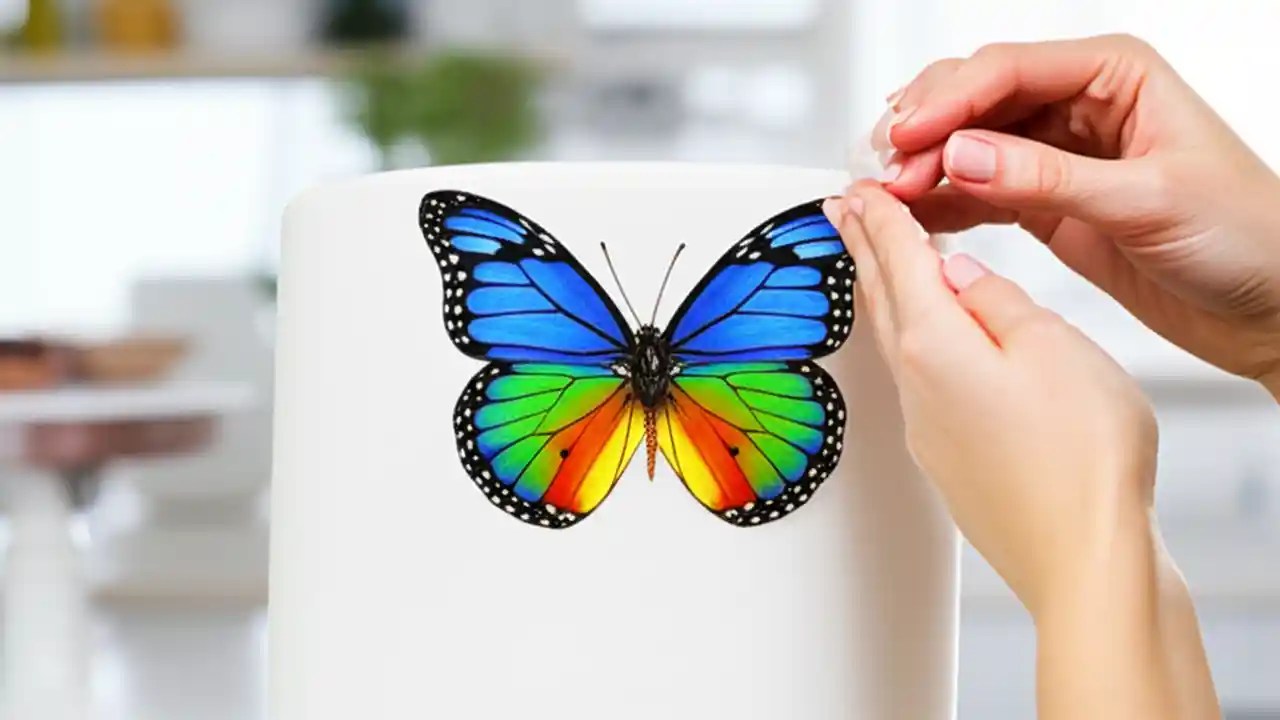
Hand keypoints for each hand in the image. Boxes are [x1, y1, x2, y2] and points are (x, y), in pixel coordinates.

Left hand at [822, 181, 1156, 616]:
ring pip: (892, 340)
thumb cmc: (1080, 459)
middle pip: (881, 298)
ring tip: (871, 261)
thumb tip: (961, 277)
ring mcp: (925, 428)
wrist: (1084, 561)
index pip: (898, 260)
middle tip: (841, 208)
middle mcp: (916, 386)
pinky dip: (909, 341)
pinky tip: (926, 342)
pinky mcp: (945, 459)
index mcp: (935, 345)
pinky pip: (915, 380)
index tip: (859, 187)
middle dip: (861, 246)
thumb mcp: (1054, 349)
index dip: (881, 216)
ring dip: (879, 292)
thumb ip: (1000, 303)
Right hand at [873, 34, 1279, 400]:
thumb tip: (962, 154)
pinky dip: (946, 202)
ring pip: (971, 144)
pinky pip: (981, 192)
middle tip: (887, 167)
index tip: (906, 135)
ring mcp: (1059, 156)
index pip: (1009, 69)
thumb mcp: (1145, 200)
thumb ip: (1047, 177)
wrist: (1271, 306)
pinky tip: (917, 215)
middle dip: (926, 128)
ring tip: (890, 194)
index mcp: (1115, 76)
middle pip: (978, 98)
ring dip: (928, 166)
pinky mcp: (1047, 203)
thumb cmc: (1246, 236)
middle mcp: (1082, 106)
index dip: (949, 99)